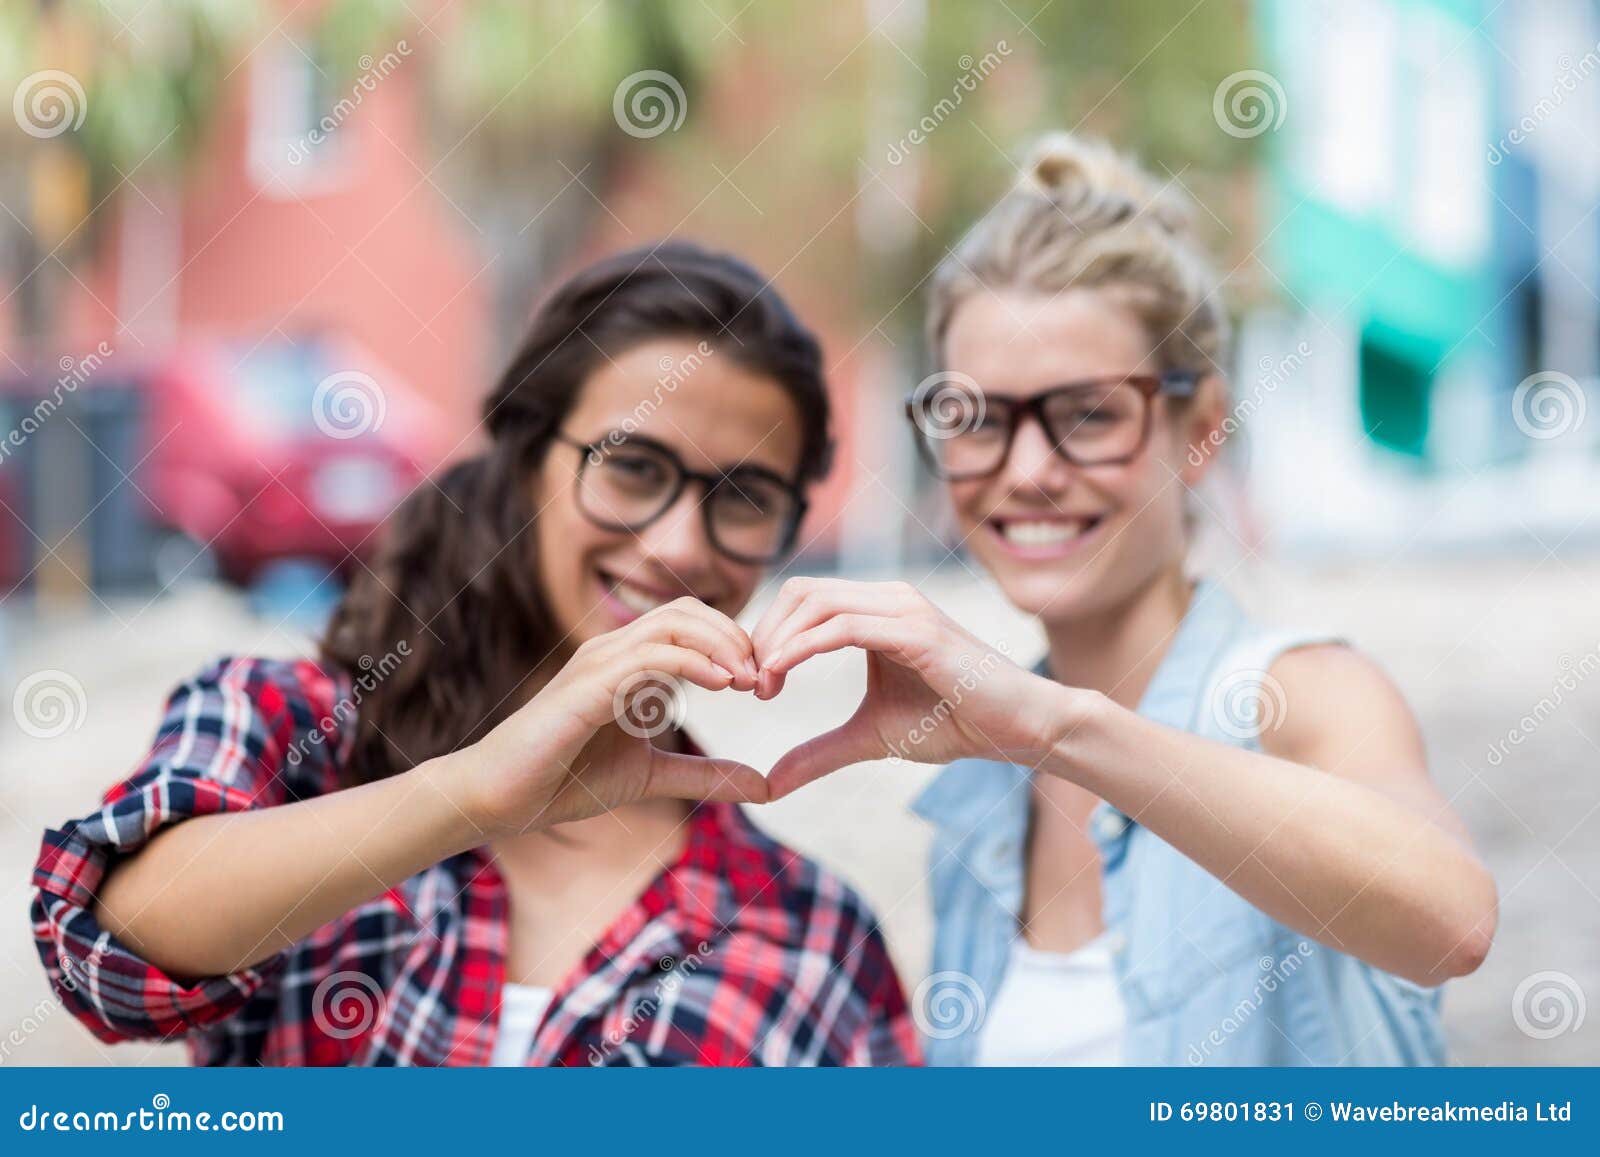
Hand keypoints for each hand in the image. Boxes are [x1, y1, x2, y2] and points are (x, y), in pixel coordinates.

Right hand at [463, 598, 766, 834]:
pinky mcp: (588, 685)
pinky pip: (650, 656)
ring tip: (748, 680)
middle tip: (763, 677)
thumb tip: (763, 786)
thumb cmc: (566, 781)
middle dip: (734, 636)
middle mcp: (613, 650)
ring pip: (672, 622)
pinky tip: (721, 686)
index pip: (690, 621)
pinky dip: (694, 663)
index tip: (763, 682)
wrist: (503, 798)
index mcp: (626, 662)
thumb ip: (704, 776)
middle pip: (687, 609)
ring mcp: (598, 661)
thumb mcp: (652, 777)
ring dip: (720, 645)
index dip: (733, 642)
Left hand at [750, 578, 1076, 797]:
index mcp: (877, 610)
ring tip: (764, 686)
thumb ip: (820, 752)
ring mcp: (904, 609)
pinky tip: (781, 675)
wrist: (1019, 727)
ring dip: (777, 642)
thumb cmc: (954, 722)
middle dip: (764, 634)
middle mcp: (888, 598)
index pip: (802, 600)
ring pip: (816, 602)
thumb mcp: (871, 737)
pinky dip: (801, 648)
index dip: (768, 635)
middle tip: (752, 686)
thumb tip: (771, 783)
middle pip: (799, 591)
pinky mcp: (916, 630)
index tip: (754, 685)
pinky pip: (843, 626)